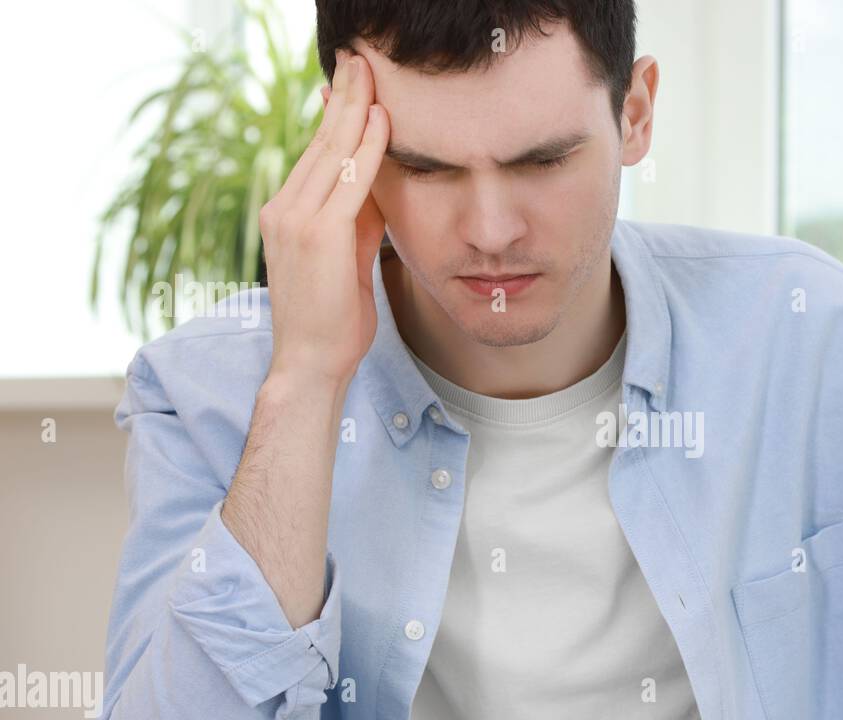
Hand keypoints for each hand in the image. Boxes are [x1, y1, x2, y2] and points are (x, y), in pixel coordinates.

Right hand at [258, 47, 389, 386]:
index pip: (317, 153)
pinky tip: (383, 119)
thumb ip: (359, 220)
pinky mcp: (317, 233)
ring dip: (354, 107)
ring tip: (369, 71)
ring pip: (332, 151)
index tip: (351, 84)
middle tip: (359, 59)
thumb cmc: (333, 319)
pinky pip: (349, 179)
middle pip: (320, 141)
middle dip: (343, 97)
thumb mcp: (349, 259)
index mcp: (288, 212)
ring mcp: (295, 218)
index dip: (336, 115)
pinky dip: (368, 146)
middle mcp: (284, 207)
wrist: (312, 362)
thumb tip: (378, 186)